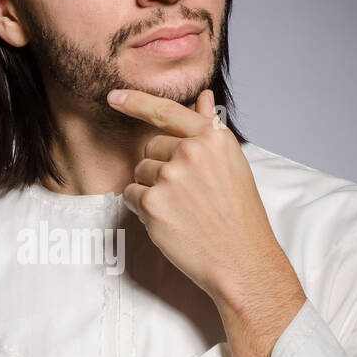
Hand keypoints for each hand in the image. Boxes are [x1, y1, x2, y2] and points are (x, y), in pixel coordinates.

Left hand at [107, 86, 305, 356]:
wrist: (242, 260)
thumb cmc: (239, 215)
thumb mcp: (232, 165)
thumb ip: (209, 131)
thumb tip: (203, 97)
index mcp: (213, 138)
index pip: (165, 111)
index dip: (136, 101)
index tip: (114, 96)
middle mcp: (191, 152)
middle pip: (151, 148)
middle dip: (160, 167)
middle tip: (189, 195)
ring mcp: (170, 177)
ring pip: (140, 173)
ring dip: (152, 190)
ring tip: (183, 210)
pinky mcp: (153, 204)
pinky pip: (131, 196)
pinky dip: (143, 209)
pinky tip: (170, 222)